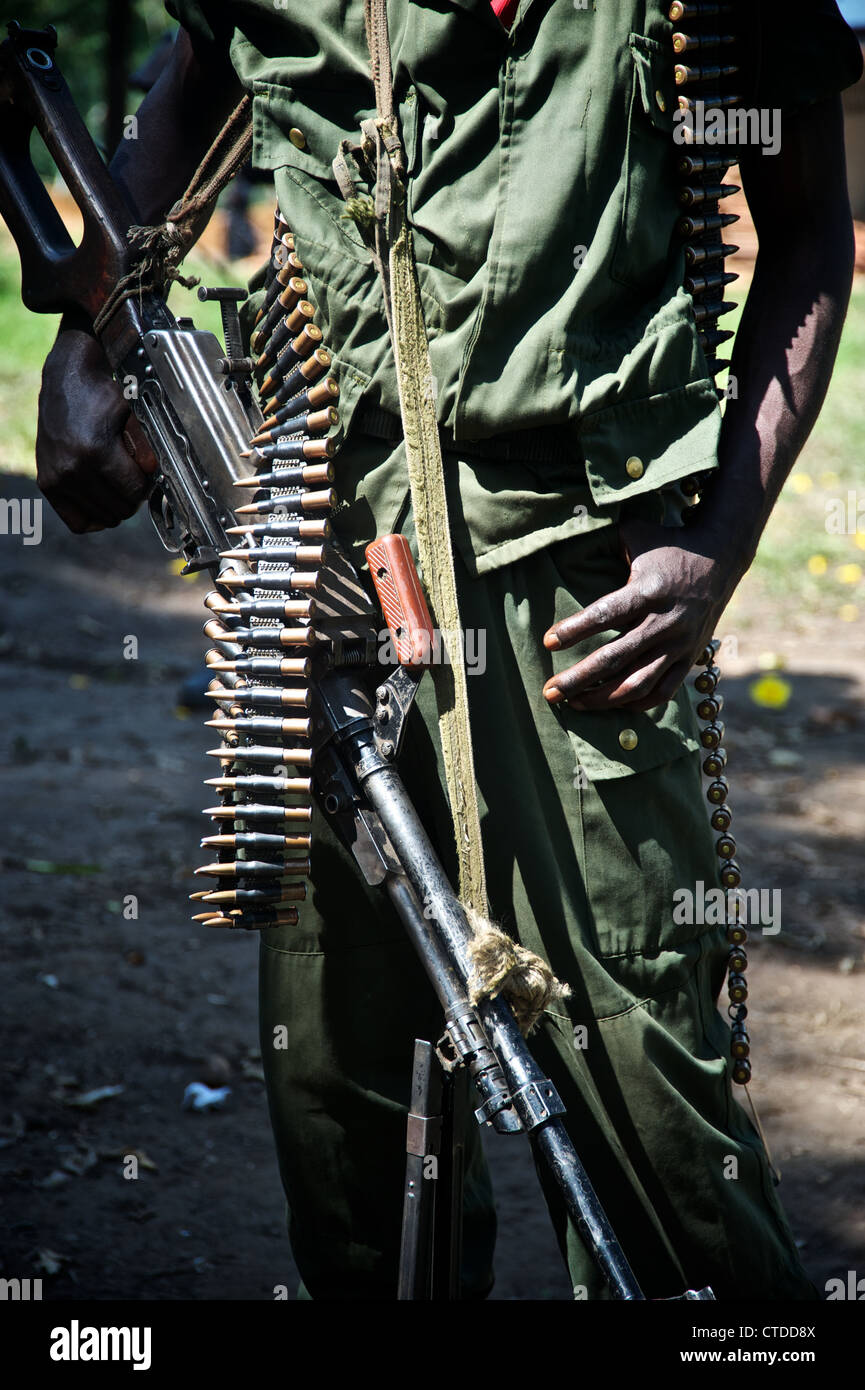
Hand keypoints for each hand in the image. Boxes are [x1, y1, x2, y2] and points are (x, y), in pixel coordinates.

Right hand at [36, 326, 155, 533]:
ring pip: (102, 517)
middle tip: (131, 479)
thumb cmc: (101, 396)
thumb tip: (153, 476)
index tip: (145, 476)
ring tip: (116, 485)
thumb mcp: (132, 415)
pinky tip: (102, 502)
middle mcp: (73, 468)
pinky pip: (77, 522)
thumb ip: (146, 448)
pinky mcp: (46, 483)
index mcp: (96, 451)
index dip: (146, 486)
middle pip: (120, 508)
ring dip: (115, 506)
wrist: (66, 381)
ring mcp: (57, 478)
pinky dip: (93, 518)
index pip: (134, 492)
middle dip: (132, 496)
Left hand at [542, 516, 745, 713]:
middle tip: (549, 691)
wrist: (721, 558)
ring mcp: (679, 644)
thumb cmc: (668, 544)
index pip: (606, 615)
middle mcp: (663, 622)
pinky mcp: (690, 657)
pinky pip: (662, 692)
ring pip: (637, 684)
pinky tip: (611, 703)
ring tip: (574, 703)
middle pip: (615, 659)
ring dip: (602, 700)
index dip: (575, 630)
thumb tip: (564, 537)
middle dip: (578, 679)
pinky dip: (635, 703)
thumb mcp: (636, 534)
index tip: (548, 641)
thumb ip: (602, 542)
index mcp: (647, 591)